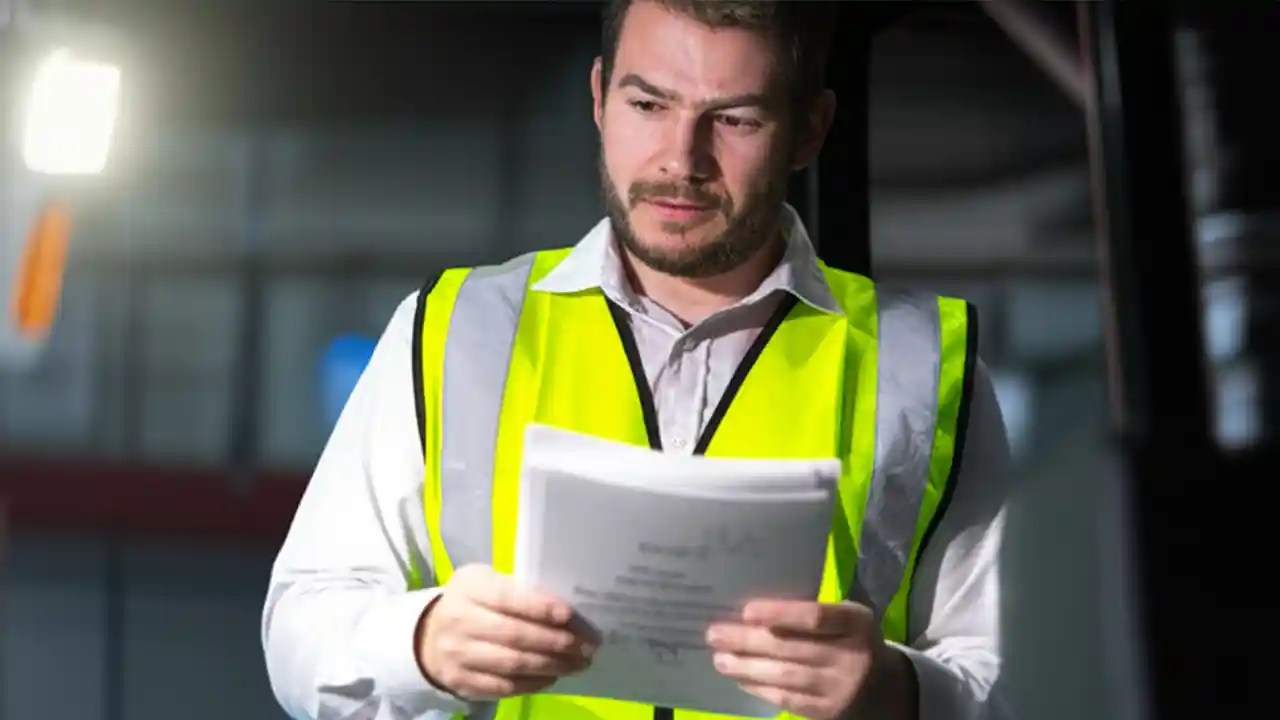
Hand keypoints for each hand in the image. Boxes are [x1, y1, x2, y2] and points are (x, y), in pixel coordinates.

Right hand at [415, 564, 597, 699]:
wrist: (428, 636)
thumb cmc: (472, 602)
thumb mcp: (486, 582)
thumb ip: (518, 590)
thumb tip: (567, 610)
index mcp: (470, 588)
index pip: (509, 598)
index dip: (541, 607)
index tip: (571, 616)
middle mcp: (459, 620)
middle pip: (515, 635)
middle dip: (556, 642)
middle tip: (588, 645)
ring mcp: (458, 655)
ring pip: (513, 664)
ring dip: (552, 665)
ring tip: (579, 663)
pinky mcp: (461, 682)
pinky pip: (504, 687)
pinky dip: (533, 683)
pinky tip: (553, 676)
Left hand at [706, 600, 910, 719]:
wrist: (886, 688)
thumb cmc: (853, 640)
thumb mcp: (846, 619)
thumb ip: (812, 614)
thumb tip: (753, 612)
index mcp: (855, 622)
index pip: (814, 617)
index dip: (779, 614)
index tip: (746, 611)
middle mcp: (851, 655)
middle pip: (791, 647)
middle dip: (748, 641)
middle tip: (715, 634)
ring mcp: (840, 688)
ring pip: (786, 676)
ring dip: (748, 667)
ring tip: (721, 659)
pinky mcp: (829, 712)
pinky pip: (788, 699)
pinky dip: (760, 688)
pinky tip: (740, 678)